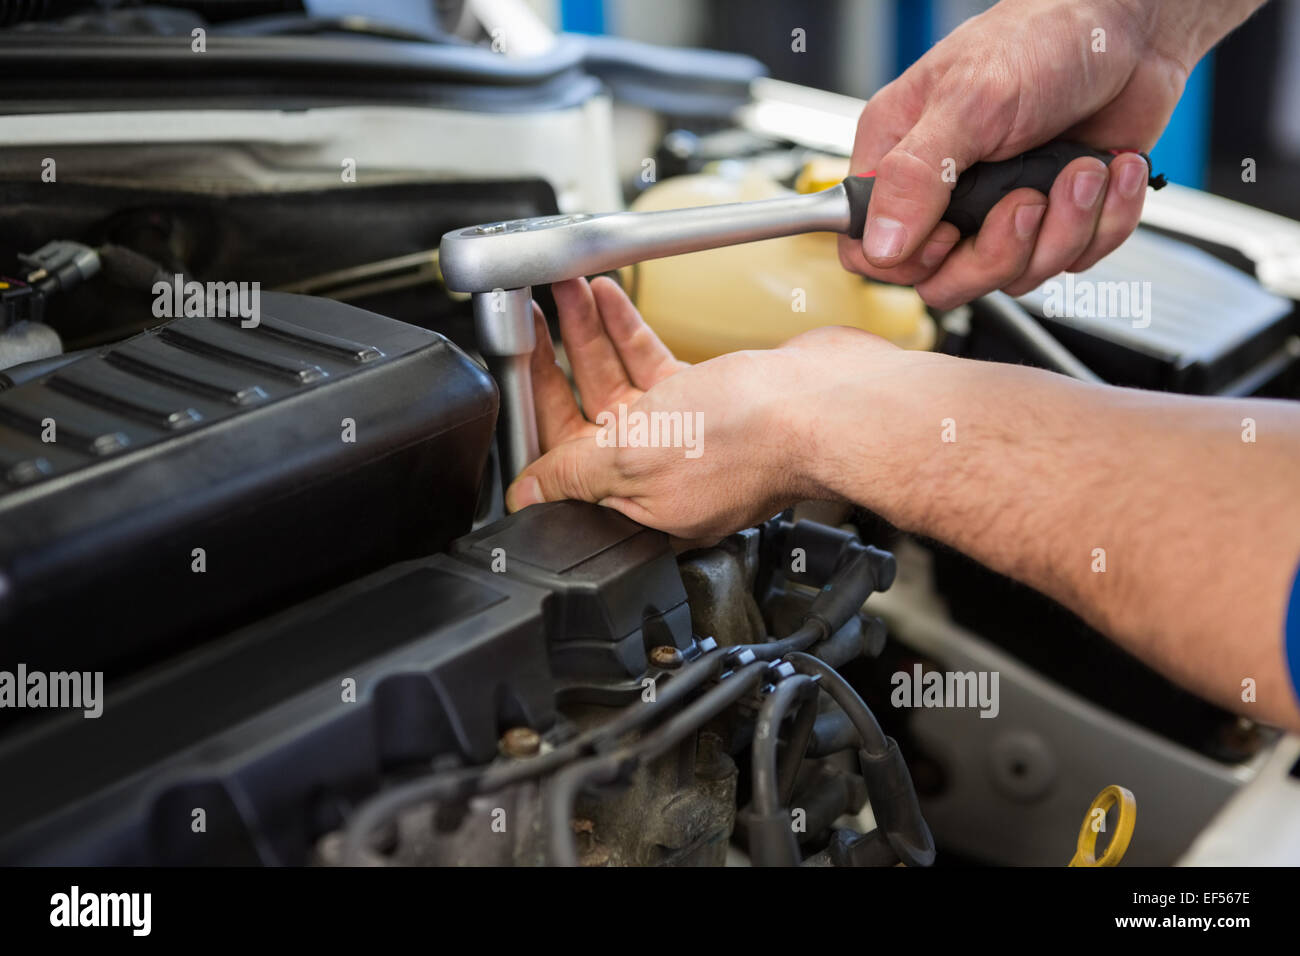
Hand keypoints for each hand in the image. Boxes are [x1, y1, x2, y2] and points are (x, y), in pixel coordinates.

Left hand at [504, 277, 896, 545]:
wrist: (831, 402)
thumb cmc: (754, 438)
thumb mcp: (638, 455)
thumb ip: (576, 473)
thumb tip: (530, 494)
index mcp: (641, 503)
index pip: (568, 464)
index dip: (538, 414)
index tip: (517, 373)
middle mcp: (663, 472)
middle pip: (588, 415)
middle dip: (557, 361)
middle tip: (532, 320)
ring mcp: (688, 433)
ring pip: (620, 381)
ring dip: (590, 334)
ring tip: (567, 293)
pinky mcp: (712, 398)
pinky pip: (654, 363)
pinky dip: (629, 331)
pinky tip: (610, 301)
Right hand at [837, 0, 1201, 308]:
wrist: (1133, 28)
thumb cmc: (1043, 38)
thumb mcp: (970, 101)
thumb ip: (917, 176)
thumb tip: (880, 243)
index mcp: (901, 160)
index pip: (870, 250)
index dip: (909, 261)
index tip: (950, 231)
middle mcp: (946, 194)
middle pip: (944, 280)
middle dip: (999, 253)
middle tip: (1027, 201)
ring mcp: (1001, 212)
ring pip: (1013, 277)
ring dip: (1064, 228)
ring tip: (1081, 170)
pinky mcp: (1056, 220)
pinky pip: (1071, 262)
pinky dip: (1103, 222)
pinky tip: (1108, 171)